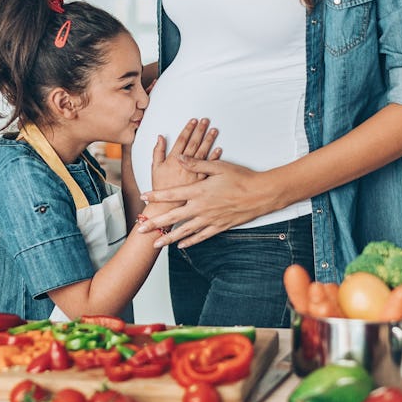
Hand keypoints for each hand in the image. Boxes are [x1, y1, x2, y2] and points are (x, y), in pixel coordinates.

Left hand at [137, 158, 273, 247]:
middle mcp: (202, 207)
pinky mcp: (219, 226)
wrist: (261, 194)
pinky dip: (190, 241)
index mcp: (199, 190)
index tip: (143, 197)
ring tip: (155, 243)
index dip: (156, 195)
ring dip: (169, 238)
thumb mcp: (218, 166)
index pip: (172, 194)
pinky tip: (181, 245)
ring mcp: (210, 219)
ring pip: (185, 231)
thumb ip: (197, 162)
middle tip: (140, 228)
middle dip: (155, 223)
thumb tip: (180, 156)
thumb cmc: (241, 177)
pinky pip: (201, 236)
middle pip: (173, 217)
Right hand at [150, 118, 220, 190]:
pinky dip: (214, 157)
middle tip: (206, 121)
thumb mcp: (155, 167)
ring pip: (203, 152)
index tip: (193, 121)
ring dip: (208, 140)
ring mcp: (193, 172)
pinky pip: (208, 167)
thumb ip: (158, 151)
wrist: (167, 205)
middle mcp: (184, 164)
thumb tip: (160, 137)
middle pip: (194, 143)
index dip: (188, 129)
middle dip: (200, 130)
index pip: (182, 139)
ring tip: (214, 130)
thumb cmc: (161, 186)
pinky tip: (219, 149)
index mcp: (173, 159)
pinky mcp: (200, 180)